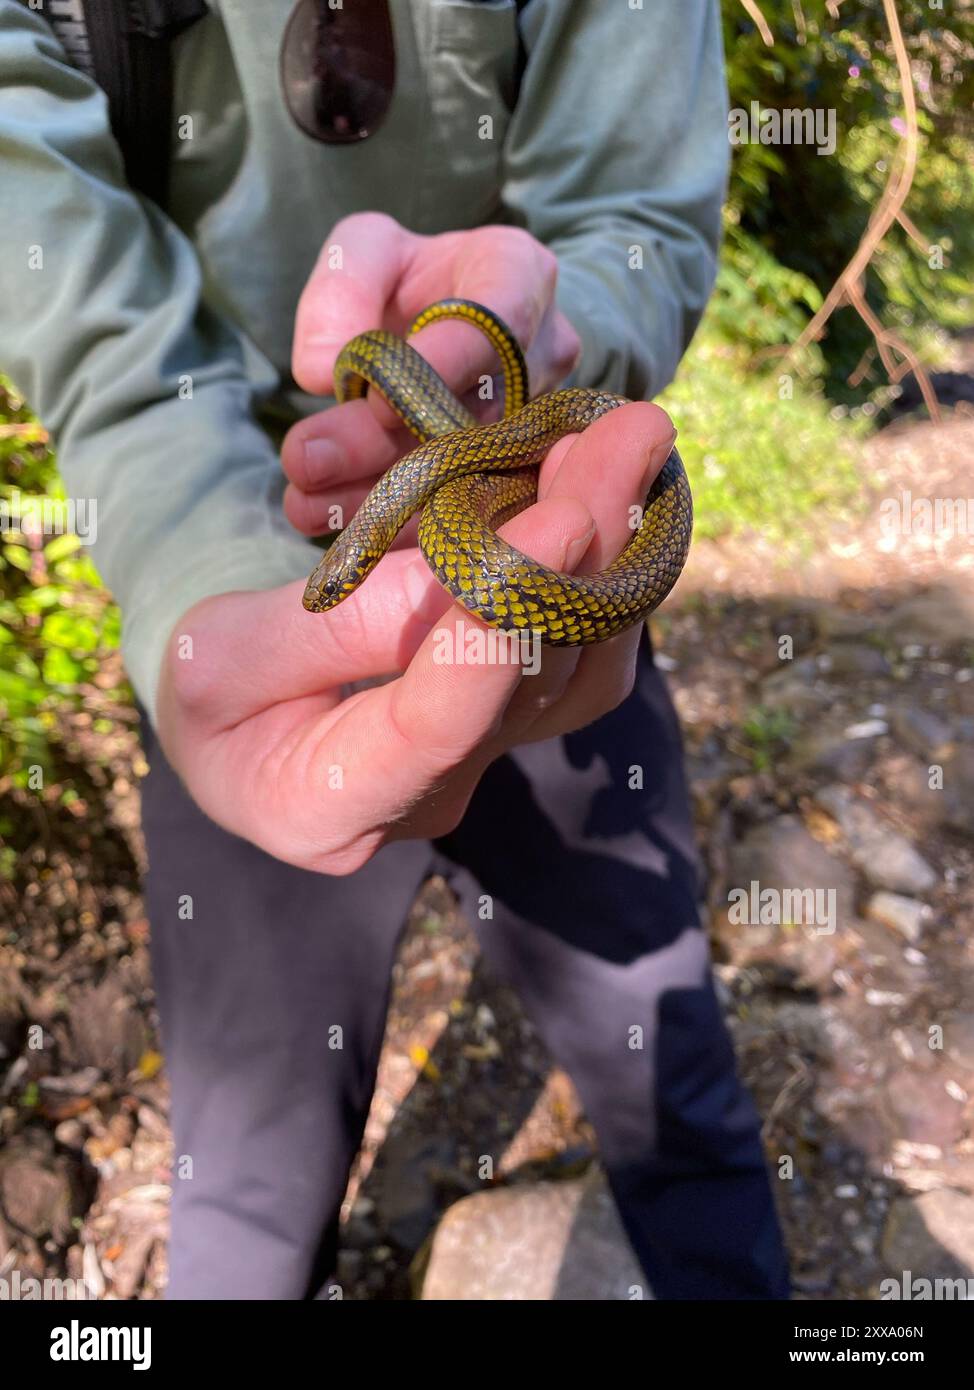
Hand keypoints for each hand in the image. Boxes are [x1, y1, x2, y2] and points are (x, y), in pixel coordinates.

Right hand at [157, 402, 675, 873]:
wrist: (242, 715)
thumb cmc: (212, 686)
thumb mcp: (221, 651)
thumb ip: (327, 628)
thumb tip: (456, 572)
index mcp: (326, 804)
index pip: (435, 724)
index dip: (499, 621)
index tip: (560, 517)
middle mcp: (431, 798)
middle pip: (531, 677)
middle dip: (586, 549)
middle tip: (628, 437)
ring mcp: (486, 761)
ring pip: (583, 660)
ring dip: (617, 546)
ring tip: (631, 442)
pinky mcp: (518, 718)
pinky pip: (589, 644)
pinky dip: (609, 560)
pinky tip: (615, 481)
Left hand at [280, 212, 582, 538]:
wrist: (443, 326)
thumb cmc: (409, 280)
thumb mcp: (366, 251)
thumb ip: (343, 286)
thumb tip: (324, 369)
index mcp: (518, 274)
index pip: (496, 321)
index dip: (441, 366)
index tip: (378, 401)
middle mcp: (544, 352)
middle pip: (474, 410)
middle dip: (387, 443)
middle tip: (309, 461)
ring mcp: (539, 420)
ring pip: (466, 468)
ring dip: (383, 494)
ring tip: (305, 504)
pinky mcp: (518, 474)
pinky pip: (466, 507)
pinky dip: (401, 524)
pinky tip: (343, 530)